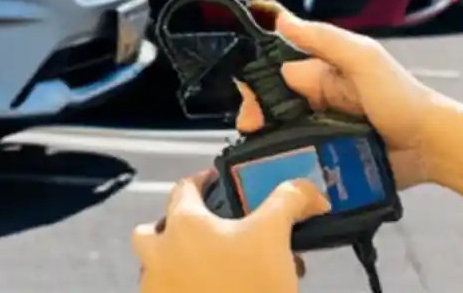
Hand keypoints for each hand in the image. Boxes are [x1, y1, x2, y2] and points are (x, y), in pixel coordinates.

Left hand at [133, 170, 328, 292]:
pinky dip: (180, 290)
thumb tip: (310, 192)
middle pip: (153, 230)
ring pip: (153, 267)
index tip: (216, 181)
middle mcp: (158, 252)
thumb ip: (290, 201)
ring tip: (210, 272)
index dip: (202, 181)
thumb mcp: (274, 236)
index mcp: (183, 224)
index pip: (184, 188)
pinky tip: (209, 292)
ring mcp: (155, 287)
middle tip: (204, 236)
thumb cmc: (247, 285)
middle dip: (172, 229)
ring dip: (173, 264)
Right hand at [236, 0, 443, 188]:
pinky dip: (286, 165)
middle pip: (271, 108)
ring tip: (261, 158)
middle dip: (256, 119)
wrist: (432, 146)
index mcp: (320, 73)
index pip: (275, 75)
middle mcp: (316, 101)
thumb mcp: (363, 59)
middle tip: (251, 134)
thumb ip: (324, 39)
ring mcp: (321, 132)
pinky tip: (278, 172)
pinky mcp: (329, 159)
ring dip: (268, 145)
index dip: (255, 88)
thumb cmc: (402, 98)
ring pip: (280, 136)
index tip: (248, 107)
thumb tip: (281, 19)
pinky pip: (298, 160)